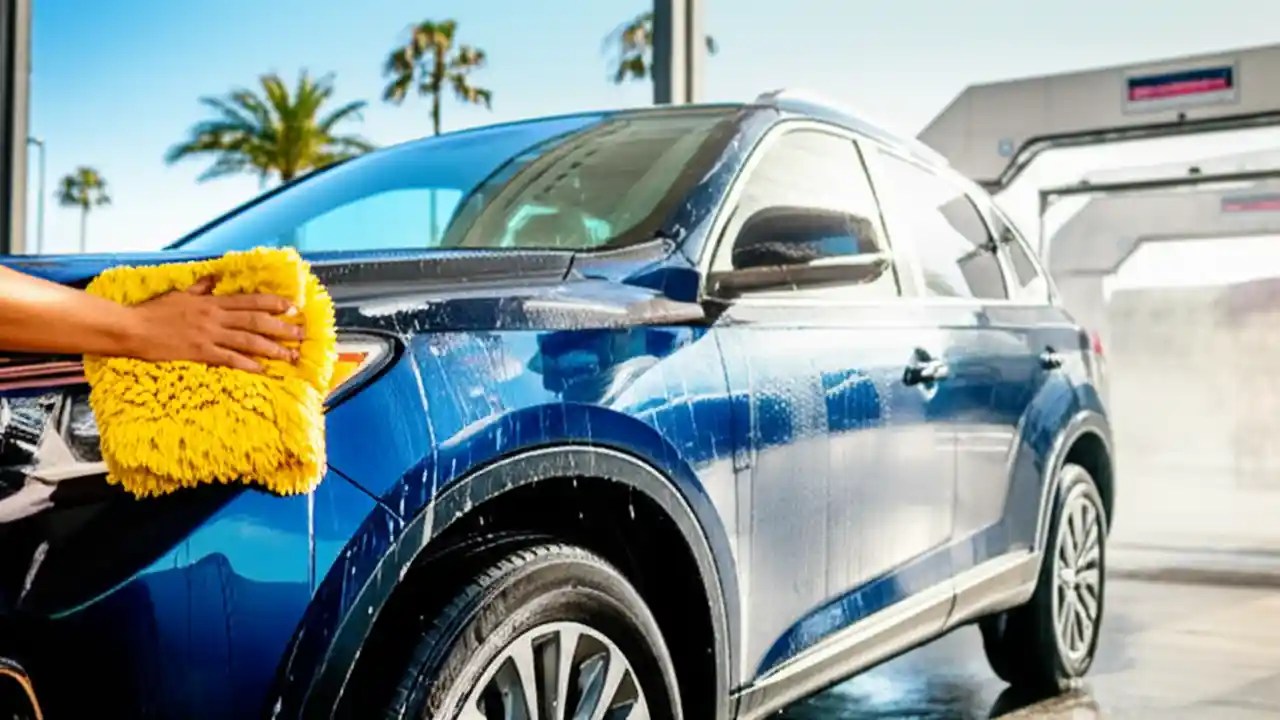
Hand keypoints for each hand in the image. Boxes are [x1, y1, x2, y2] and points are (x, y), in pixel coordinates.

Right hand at [121, 276, 303, 372]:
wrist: (131, 328)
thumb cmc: (153, 311)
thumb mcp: (180, 294)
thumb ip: (200, 288)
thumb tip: (213, 278)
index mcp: (211, 302)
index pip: (249, 300)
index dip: (273, 303)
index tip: (292, 307)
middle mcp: (214, 317)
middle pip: (256, 321)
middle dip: (282, 327)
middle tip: (301, 333)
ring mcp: (208, 335)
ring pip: (247, 341)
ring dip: (272, 349)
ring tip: (290, 356)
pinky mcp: (199, 352)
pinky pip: (228, 358)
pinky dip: (246, 364)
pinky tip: (261, 370)